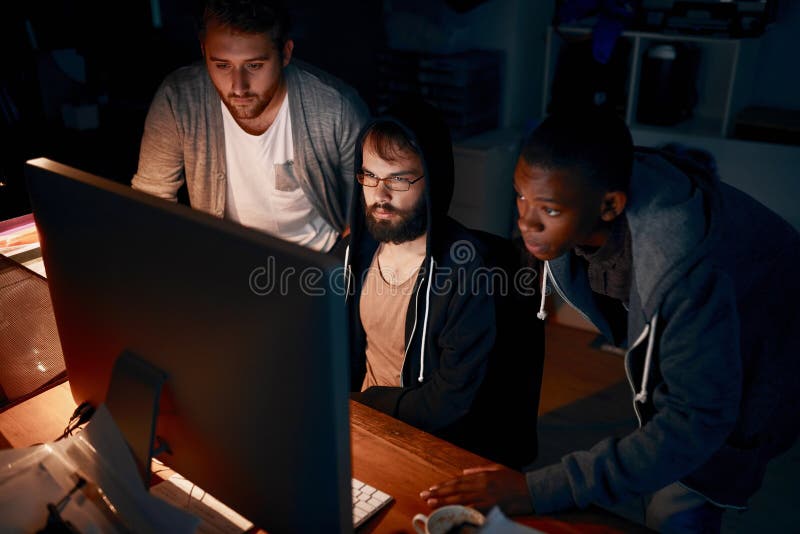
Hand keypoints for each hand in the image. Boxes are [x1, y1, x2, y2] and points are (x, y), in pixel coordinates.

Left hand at [419, 464, 533, 514]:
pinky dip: (461, 512)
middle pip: (455, 489)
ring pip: (460, 499)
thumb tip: (463, 471)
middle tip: (424, 496)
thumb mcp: (497, 468)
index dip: (444, 485)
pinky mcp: (491, 507)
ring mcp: (486, 496)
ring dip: (444, 502)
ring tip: (431, 504)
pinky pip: (473, 510)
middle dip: (439, 493)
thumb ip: (479, 469)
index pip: (458, 481)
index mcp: (481, 475)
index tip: (432, 488)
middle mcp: (481, 484)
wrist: (532, 490)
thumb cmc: (515, 480)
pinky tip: (451, 513)